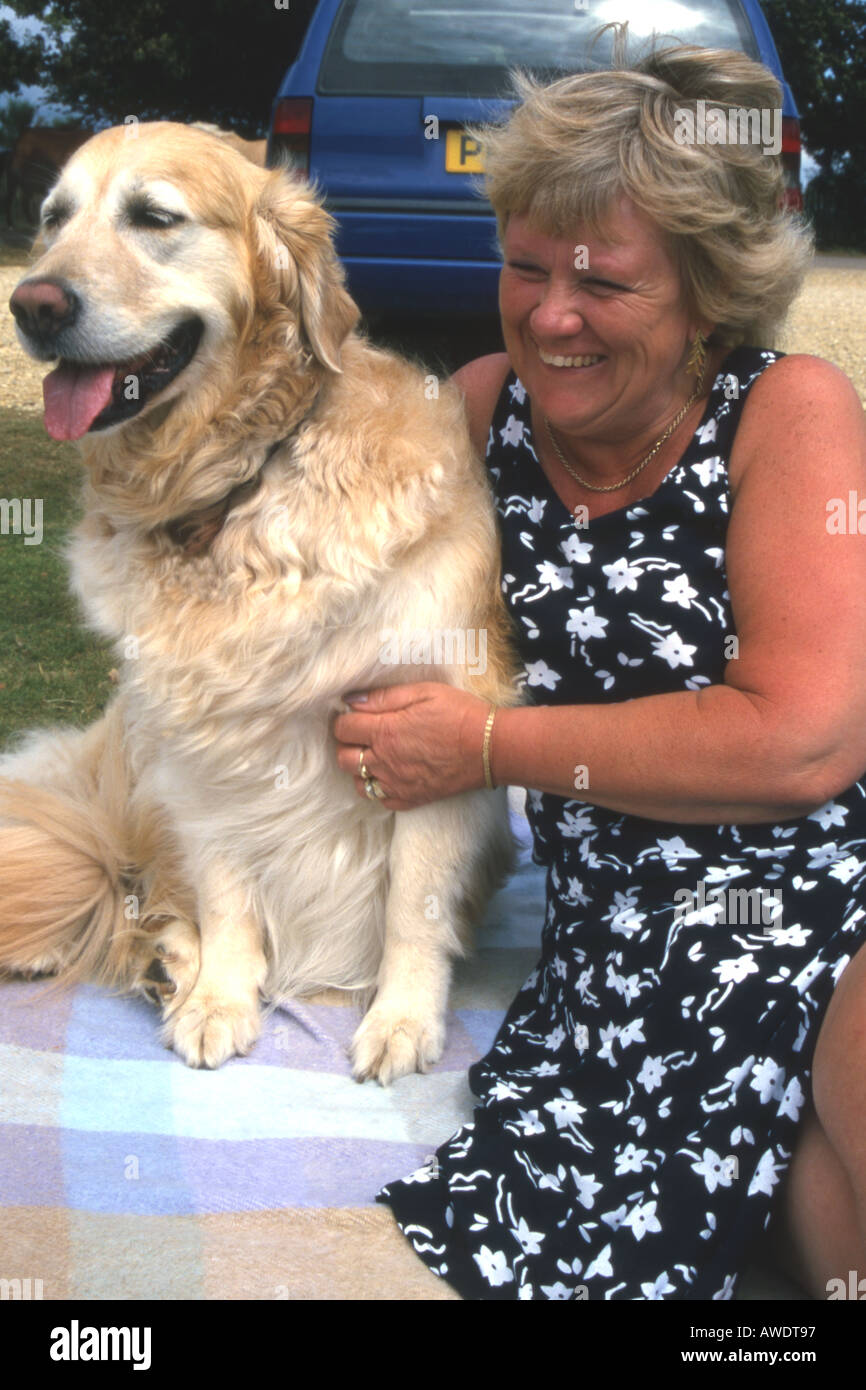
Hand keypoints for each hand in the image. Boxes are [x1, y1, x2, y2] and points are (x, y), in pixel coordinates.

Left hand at [333, 682, 492, 810]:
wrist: (490, 747)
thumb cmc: (460, 714)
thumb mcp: (424, 692)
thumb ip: (385, 697)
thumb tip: (352, 701)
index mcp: (385, 731)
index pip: (342, 729)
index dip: (344, 720)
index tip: (354, 715)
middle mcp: (385, 761)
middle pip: (343, 758)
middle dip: (346, 744)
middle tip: (361, 734)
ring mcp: (397, 784)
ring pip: (358, 783)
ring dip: (359, 768)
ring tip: (374, 755)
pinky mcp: (411, 799)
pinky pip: (381, 800)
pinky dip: (379, 789)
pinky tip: (390, 774)